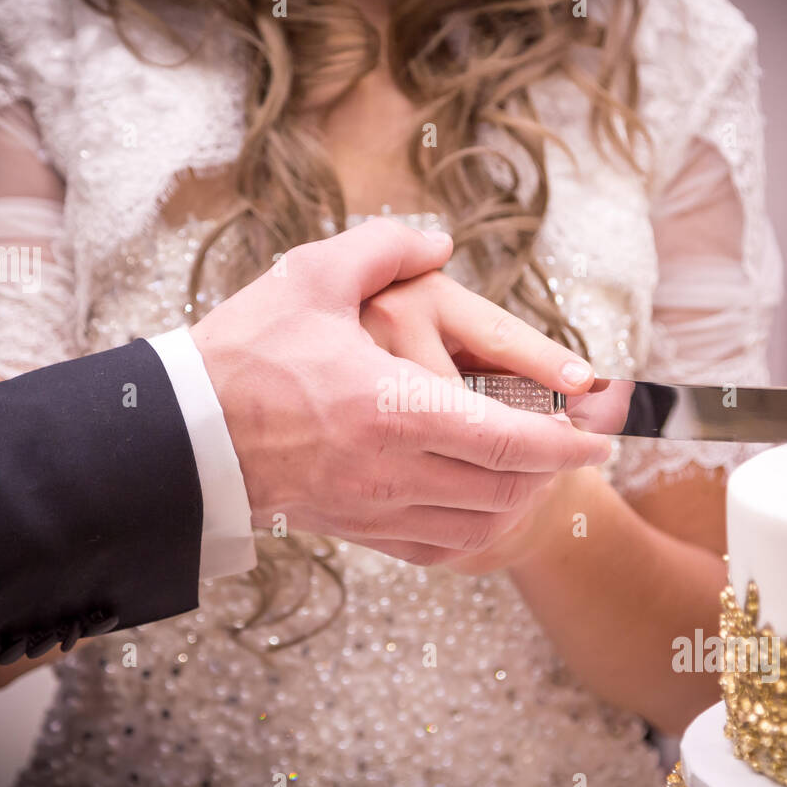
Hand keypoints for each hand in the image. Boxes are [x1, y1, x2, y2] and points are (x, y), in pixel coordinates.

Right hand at [188, 219, 609, 564]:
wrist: (182, 438)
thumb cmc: (244, 356)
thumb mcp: (308, 280)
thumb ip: (382, 247)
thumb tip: (438, 240)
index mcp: (395, 409)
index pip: (508, 440)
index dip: (568, 441)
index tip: (604, 434)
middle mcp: (394, 470)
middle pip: (506, 485)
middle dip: (556, 467)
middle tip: (582, 443)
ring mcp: (375, 508)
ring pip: (479, 521)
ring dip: (521, 497)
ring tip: (538, 467)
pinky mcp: (356, 529)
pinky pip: (437, 545)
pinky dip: (476, 527)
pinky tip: (483, 501)